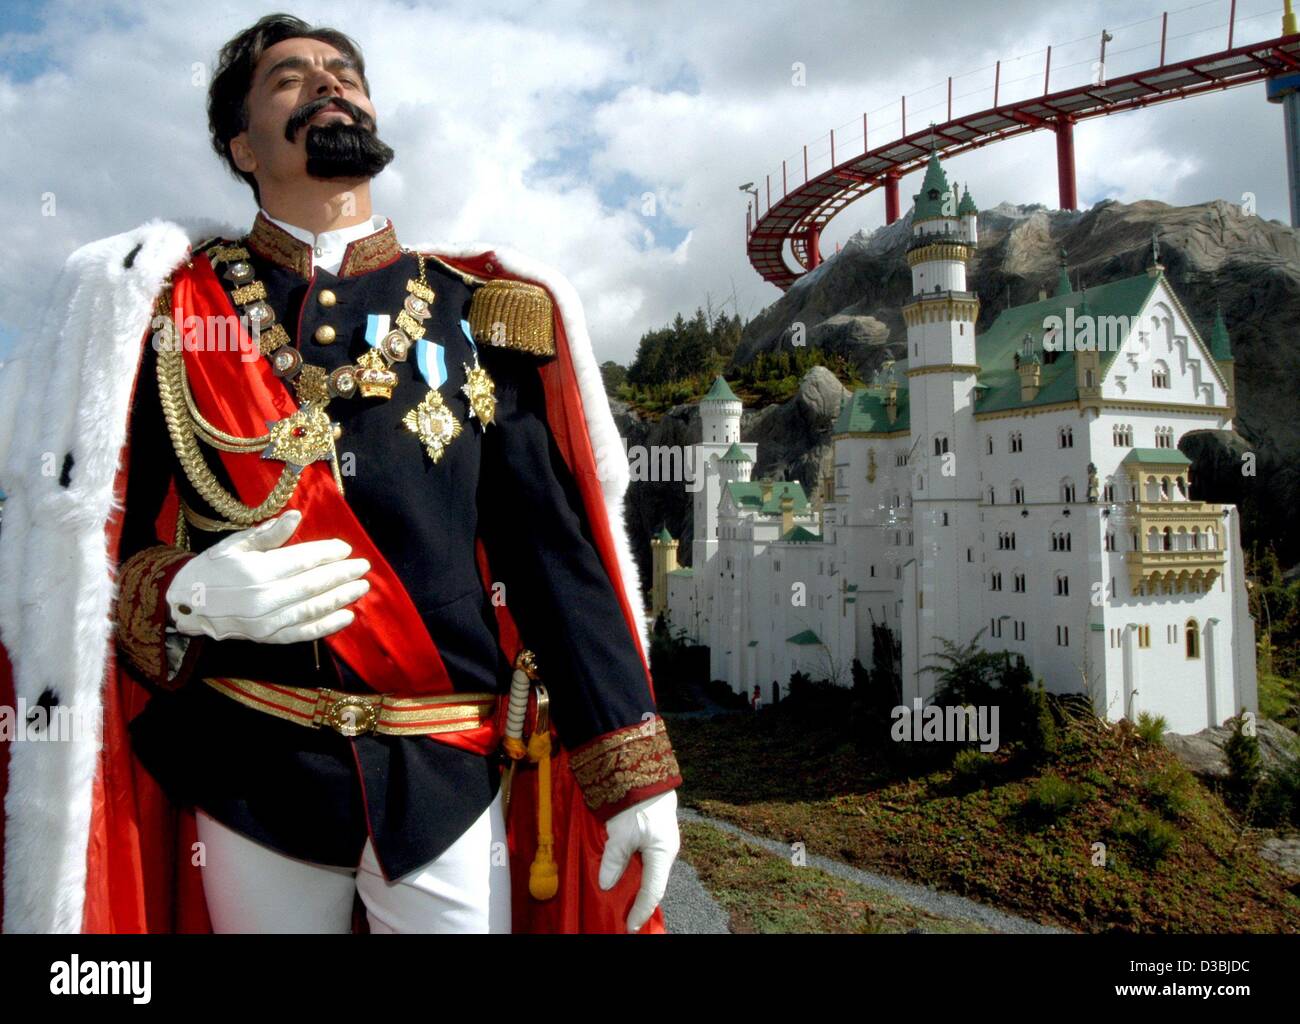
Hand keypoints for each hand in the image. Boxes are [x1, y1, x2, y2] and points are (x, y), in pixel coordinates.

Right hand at [164, 509, 370, 643]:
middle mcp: (263, 598)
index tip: (346, 549)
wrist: (186, 604)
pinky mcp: (267, 638)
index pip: (301, 561)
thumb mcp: (235, 545)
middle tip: (363, 567)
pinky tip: (346, 617)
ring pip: (312, 609)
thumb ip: (268, 533)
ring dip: (340, 598)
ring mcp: (266, 622)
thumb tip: (296, 516)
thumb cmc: (213, 568)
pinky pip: (303, 633)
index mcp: (256, 571)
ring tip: (361, 587)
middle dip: (342, 575)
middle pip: (312, 585)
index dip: (327, 554)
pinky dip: (327, 626)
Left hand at [597, 789, 679, 932]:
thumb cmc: (636, 803)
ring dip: (637, 887)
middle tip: (626, 918)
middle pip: (653, 884)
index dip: (641, 910)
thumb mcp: (620, 834)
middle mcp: (666, 852)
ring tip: (624, 902)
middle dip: (640, 902)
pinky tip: (626, 878)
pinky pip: (647, 862)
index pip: (652, 891)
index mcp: (662, 854)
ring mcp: (663, 843)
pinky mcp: (656, 836)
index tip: (630, 926)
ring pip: (649, 873)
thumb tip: (606, 884)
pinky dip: (636, 873)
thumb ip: (614, 860)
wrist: (645, 774)